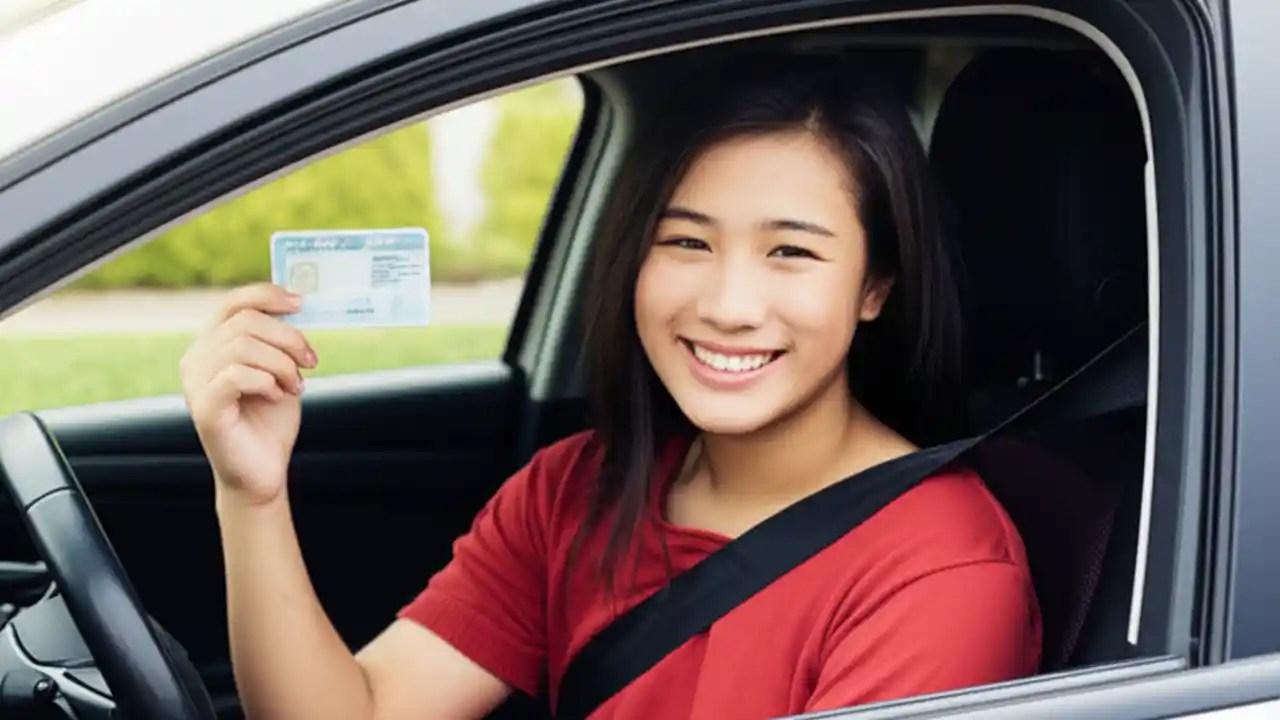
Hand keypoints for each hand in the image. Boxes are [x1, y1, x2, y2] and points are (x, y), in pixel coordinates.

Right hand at [180, 283, 315, 506]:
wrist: (263, 470)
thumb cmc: (270, 420)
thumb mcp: (280, 369)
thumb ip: (279, 340)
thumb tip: (297, 304)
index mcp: (212, 344)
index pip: (233, 302)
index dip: (267, 295)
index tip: (301, 303)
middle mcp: (196, 359)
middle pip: (244, 320)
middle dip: (288, 337)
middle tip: (310, 362)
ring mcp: (195, 383)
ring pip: (243, 345)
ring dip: (282, 363)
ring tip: (295, 385)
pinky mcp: (204, 407)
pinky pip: (238, 374)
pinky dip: (268, 381)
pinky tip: (277, 396)